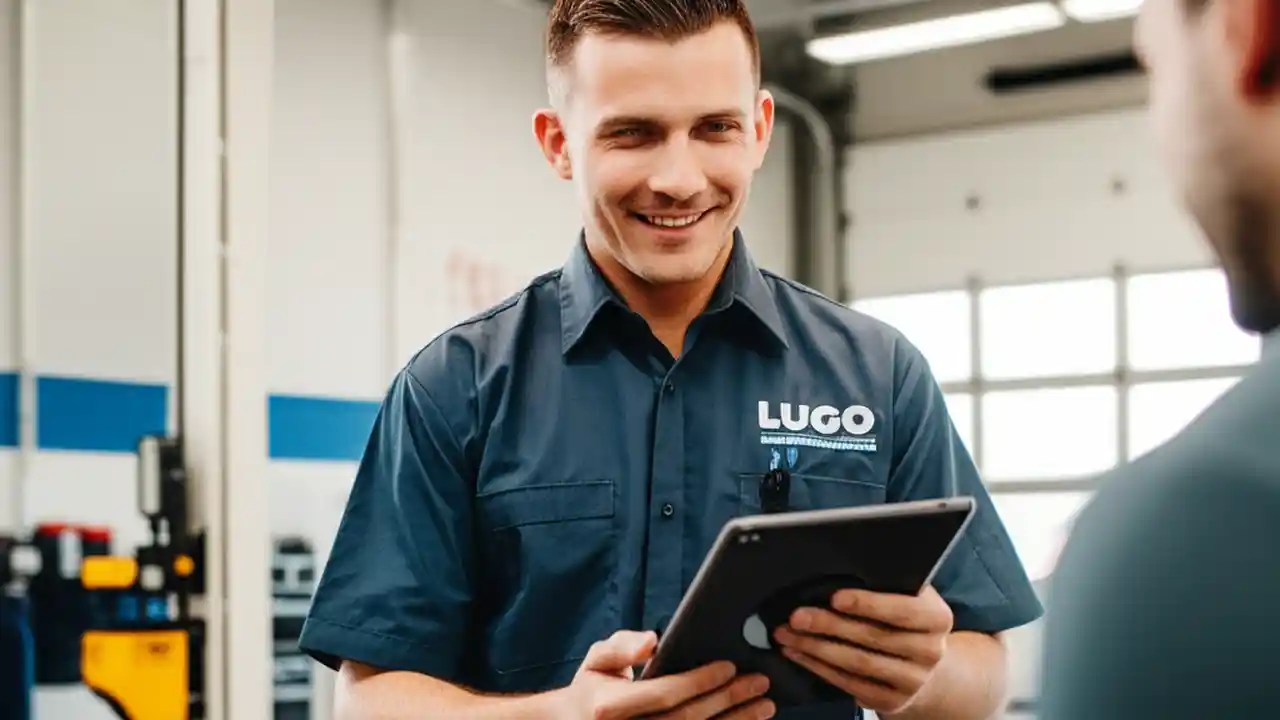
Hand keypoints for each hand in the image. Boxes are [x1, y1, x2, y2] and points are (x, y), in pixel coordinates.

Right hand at [557, 630, 775, 719]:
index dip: (700, 681)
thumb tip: (652, 641)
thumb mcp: (598, 660)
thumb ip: (622, 647)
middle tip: (759, 682)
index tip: (730, 665)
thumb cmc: (593, 690)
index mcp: (609, 707)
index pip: (665, 694)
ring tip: (765, 706)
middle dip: (728, 700)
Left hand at [772, 585, 952, 715]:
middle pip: (873, 637)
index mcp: (937, 618)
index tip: (836, 597)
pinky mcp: (891, 701)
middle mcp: (929, 651)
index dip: (869, 604)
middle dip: (829, 625)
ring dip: (816, 647)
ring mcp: (912, 681)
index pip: (903, 610)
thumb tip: (838, 567)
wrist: (927, 667)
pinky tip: (798, 653)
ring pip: (857, 663)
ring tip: (788, 634)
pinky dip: (818, 667)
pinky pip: (849, 684)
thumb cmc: (907, 621)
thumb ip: (886, 585)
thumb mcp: (909, 597)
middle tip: (797, 616)